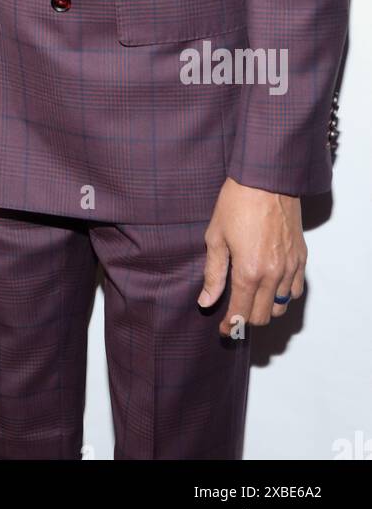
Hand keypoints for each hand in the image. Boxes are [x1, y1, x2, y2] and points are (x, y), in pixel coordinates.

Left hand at [198, 178, 306, 335]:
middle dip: (246, 319)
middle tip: (234, 314)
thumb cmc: (237, 202)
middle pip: (262, 316)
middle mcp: (273, 275)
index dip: (230, 326)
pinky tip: (271, 286)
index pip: (241, 313)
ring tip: (251, 299)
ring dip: (265, 308)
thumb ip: (213, 273)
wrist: (267, 179)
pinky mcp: (301, 257)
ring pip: (281, 306)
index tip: (223, 329)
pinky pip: (296, 290)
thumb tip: (206, 302)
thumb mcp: (216, 236)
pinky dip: (284, 295)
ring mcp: (290, 267)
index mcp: (249, 272)